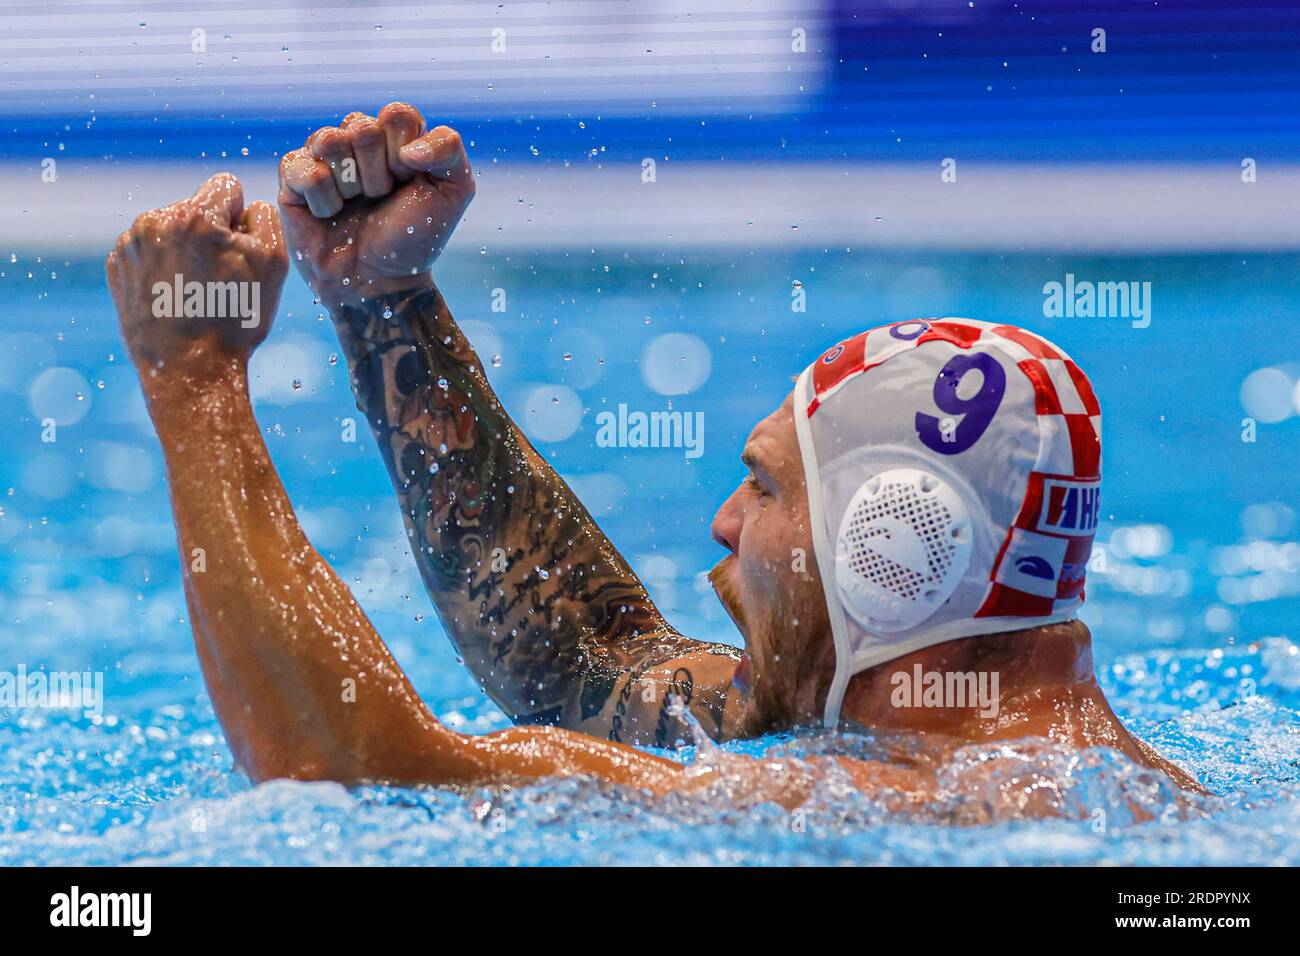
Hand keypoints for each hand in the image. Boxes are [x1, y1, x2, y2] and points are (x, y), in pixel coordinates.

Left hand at [107, 173, 287, 370]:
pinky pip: (149, 252)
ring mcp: (130, 244)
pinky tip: (175, 297)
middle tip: (220, 280)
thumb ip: (265, 217)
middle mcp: (155, 222)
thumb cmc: (235, 319)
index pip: (228, 187)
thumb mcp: (273, 264)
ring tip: (197, 292)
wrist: (189, 371)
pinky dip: (164, 268)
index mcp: (194, 216)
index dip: (242, 218)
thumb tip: (245, 207)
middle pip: (197, 209)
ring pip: (171, 230)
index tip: (240, 250)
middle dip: (211, 235)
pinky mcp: (117, 266)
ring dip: (187, 250)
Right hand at [277, 102, 474, 307]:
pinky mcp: (293, 181)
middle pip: (360, 126)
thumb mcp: (454, 192)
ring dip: (349, 184)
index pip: (397, 114)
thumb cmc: (414, 238)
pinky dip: (323, 199)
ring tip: (355, 207)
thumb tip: (407, 145)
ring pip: (328, 140)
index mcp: (395, 139)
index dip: (404, 151)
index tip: (409, 182)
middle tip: (380, 200)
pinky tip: (329, 215)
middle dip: (378, 173)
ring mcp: (323, 160)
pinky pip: (302, 168)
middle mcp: (357, 144)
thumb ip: (449, 148)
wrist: (380, 284)